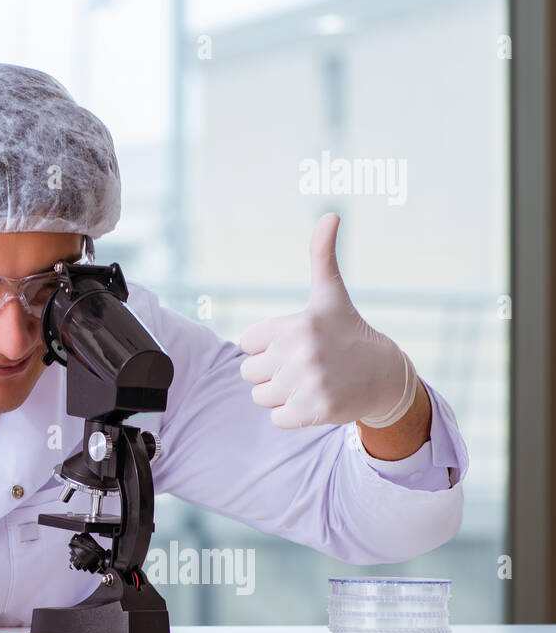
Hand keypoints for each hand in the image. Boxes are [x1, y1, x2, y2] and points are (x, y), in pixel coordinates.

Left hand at [237, 213, 416, 429]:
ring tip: (309, 381)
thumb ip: (321, 255)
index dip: (267, 345)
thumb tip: (330, 214)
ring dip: (280, 394)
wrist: (385, 376)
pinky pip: (276, 418)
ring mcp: (308, 383)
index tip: (296, 342)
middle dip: (271, 371)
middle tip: (303, 365)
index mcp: (297, 323)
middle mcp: (302, 351)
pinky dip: (292, 415)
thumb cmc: (348, 332)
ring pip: (260, 396)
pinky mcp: (314, 411)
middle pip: (248, 372)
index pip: (247, 343)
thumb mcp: (330, 294)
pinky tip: (315, 399)